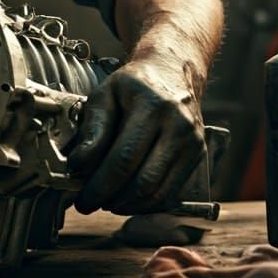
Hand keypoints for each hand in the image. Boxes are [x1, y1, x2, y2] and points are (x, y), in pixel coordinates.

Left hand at [66, 55, 205, 214]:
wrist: (172, 71)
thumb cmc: (133, 84)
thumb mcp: (105, 94)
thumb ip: (93, 128)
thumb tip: (79, 164)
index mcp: (151, 106)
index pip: (124, 158)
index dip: (100, 184)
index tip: (82, 198)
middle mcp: (178, 125)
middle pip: (143, 180)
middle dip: (111, 198)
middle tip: (90, 204)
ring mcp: (192, 142)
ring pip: (160, 192)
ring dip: (129, 205)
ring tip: (107, 202)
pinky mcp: (198, 155)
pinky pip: (173, 191)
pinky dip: (148, 204)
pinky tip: (128, 201)